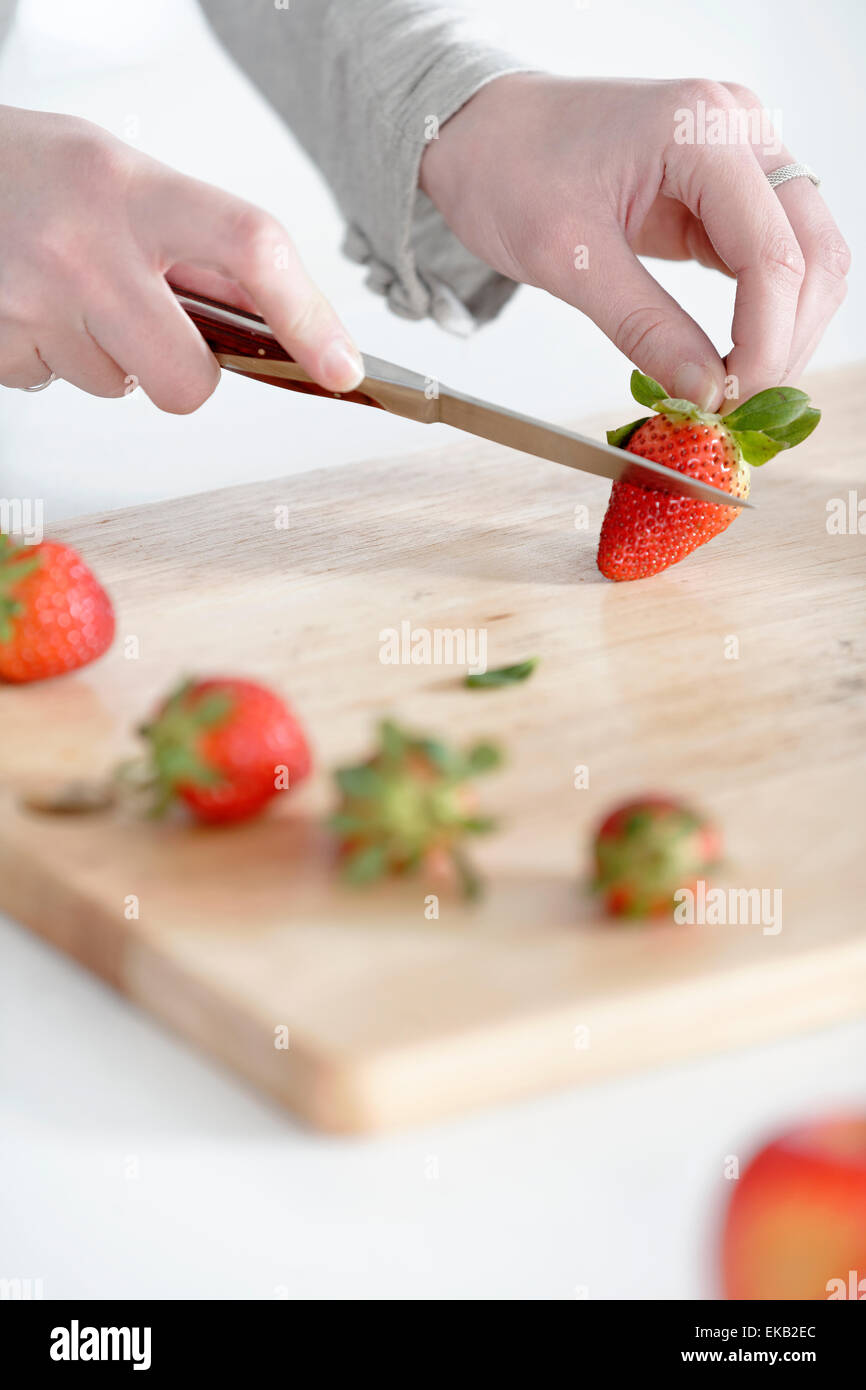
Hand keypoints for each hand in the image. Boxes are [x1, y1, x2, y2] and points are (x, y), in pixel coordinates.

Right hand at [0, 105, 364, 408]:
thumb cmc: (31, 171)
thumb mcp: (121, 176)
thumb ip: (196, 240)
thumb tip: (276, 318)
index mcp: (130, 189)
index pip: (250, 249)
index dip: (307, 317)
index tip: (340, 365)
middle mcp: (82, 247)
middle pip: (189, 378)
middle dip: (186, 374)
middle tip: (155, 329)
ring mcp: (35, 304)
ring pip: (119, 388)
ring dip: (107, 357)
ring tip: (67, 293)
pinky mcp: (0, 346)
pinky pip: (57, 386)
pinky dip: (53, 357)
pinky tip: (34, 305)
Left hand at [420, 75, 849, 409]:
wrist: (482, 131)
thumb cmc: (508, 171)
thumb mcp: (568, 260)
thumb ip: (644, 327)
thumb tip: (706, 393)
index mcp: (700, 129)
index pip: (773, 253)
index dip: (765, 343)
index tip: (730, 404)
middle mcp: (739, 127)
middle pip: (814, 253)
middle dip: (786, 342)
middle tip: (738, 409)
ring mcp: (743, 152)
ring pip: (809, 258)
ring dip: (785, 332)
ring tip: (732, 390)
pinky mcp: (730, 186)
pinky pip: (773, 257)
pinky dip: (762, 314)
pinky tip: (728, 359)